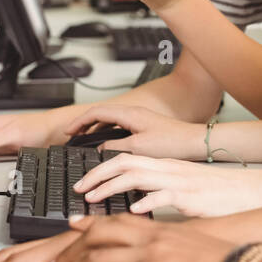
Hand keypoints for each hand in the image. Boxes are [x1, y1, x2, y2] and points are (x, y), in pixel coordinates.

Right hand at [61, 102, 203, 159]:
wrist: (194, 142)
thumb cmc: (172, 143)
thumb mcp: (138, 149)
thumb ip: (115, 148)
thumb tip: (100, 150)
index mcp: (130, 114)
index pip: (97, 112)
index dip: (79, 121)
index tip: (68, 132)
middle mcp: (134, 112)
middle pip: (101, 113)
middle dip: (84, 123)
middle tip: (72, 134)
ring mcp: (140, 118)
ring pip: (110, 119)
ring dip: (95, 127)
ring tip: (84, 138)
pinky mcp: (145, 125)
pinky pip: (119, 125)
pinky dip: (107, 131)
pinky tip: (106, 142)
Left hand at [75, 152, 261, 216]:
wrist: (248, 190)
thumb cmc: (217, 192)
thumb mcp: (182, 187)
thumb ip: (158, 190)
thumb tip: (134, 202)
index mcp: (164, 166)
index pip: (125, 159)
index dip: (100, 170)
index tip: (82, 183)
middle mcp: (168, 169)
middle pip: (124, 162)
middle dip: (96, 175)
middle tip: (78, 189)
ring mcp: (179, 181)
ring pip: (138, 176)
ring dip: (111, 187)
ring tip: (94, 199)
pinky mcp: (192, 196)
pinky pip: (165, 195)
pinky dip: (147, 201)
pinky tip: (134, 211)